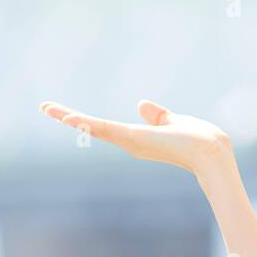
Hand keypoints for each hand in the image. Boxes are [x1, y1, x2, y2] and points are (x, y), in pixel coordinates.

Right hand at [39, 99, 231, 176]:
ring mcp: (129, 142)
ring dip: (69, 117)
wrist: (211, 153)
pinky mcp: (132, 138)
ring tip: (47, 107)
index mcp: (139, 138)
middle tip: (45, 107)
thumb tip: (141, 104)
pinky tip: (66, 116)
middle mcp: (130, 142)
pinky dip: (85, 123)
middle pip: (94, 127)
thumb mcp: (175, 121)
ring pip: (93, 127)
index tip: (68, 114)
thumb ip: (158, 115)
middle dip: (69, 118)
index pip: (108, 127)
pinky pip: (103, 128)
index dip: (89, 120)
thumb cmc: (199, 141)